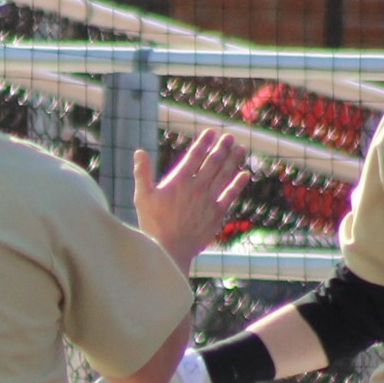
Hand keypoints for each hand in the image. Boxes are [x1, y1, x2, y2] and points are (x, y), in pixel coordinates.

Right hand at [133, 131, 250, 273]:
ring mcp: (208, 200)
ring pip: (224, 175)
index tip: (211, 132)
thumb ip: (142, 173)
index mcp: (179, 181)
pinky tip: (244, 174)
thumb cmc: (153, 224)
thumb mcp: (142, 197)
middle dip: (222, 148)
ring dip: (233, 160)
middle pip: (213, 162)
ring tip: (240, 149)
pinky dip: (238, 184)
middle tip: (230, 137)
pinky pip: (230, 195)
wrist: (169, 250)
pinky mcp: (216, 214)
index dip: (204, 142)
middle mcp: (196, 187)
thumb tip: (139, 152)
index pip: (194, 156)